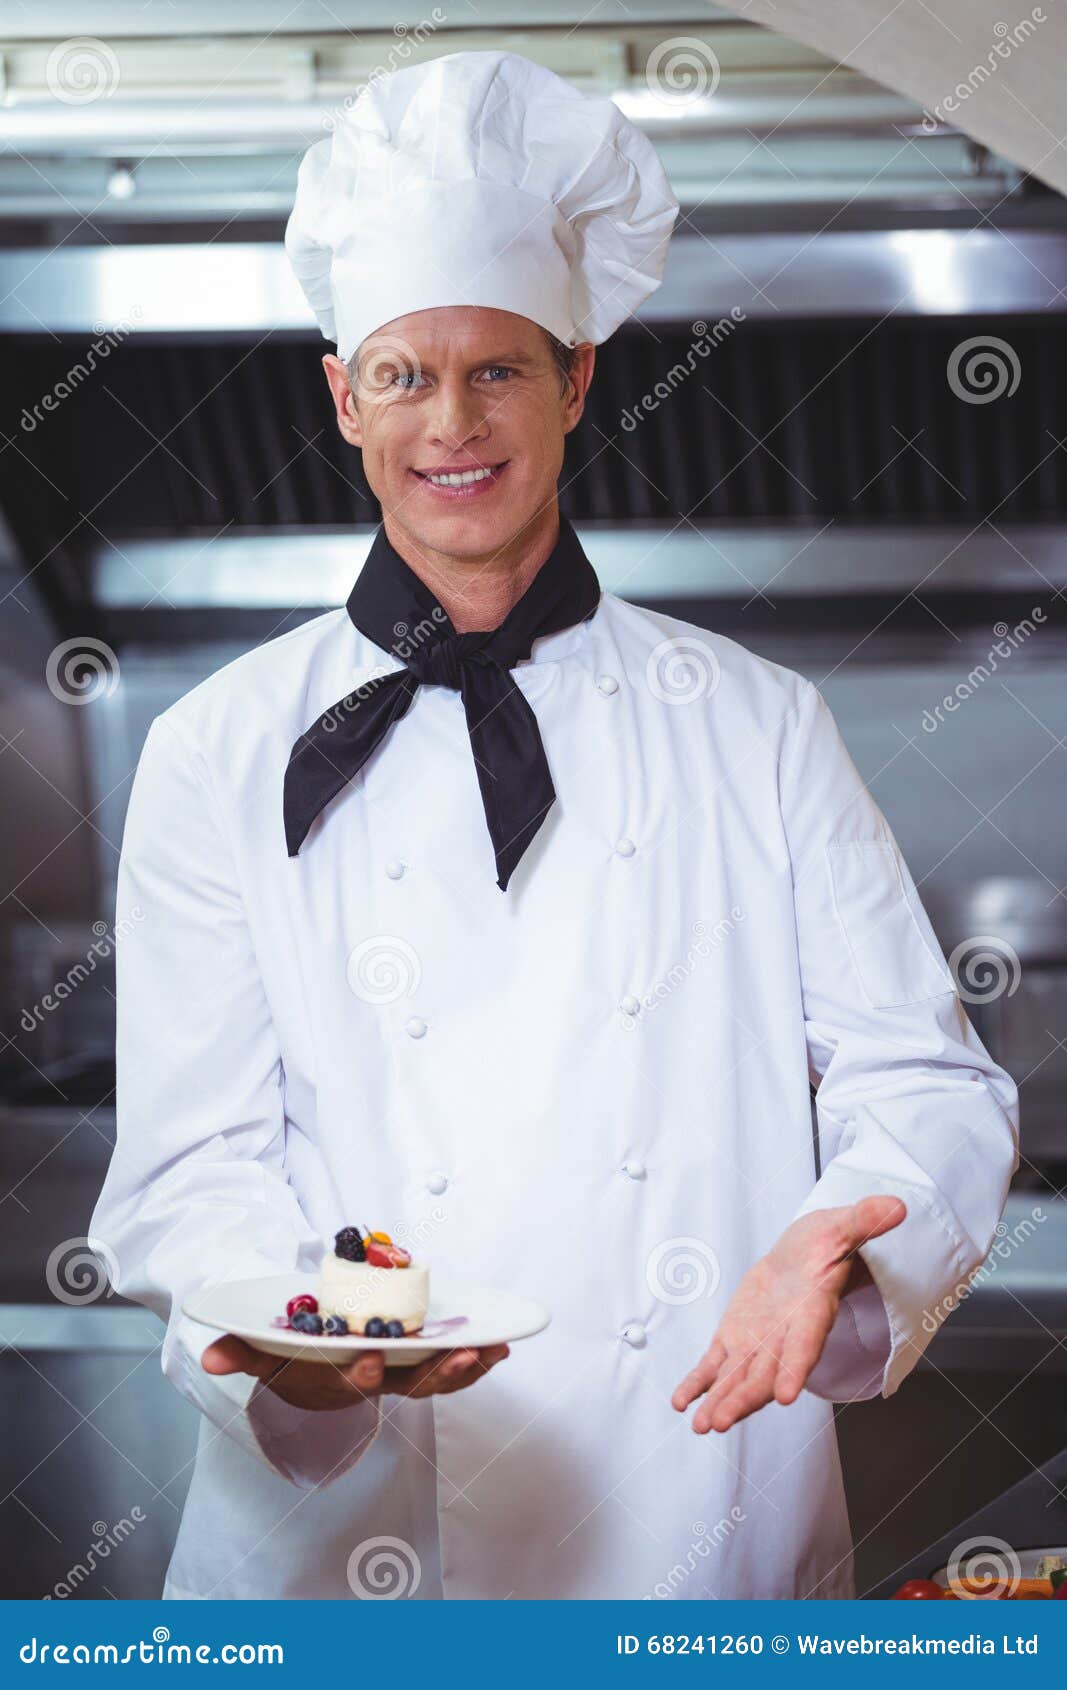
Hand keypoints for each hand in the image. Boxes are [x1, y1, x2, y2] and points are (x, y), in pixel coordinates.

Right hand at [202, 1334, 509, 1409]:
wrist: (309, 1365)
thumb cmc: (287, 1352)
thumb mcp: (261, 1350)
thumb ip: (238, 1351)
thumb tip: (207, 1356)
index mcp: (338, 1377)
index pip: (351, 1379)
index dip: (362, 1372)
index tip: (369, 1356)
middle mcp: (375, 1380)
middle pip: (409, 1383)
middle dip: (434, 1373)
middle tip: (457, 1355)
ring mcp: (401, 1375)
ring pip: (438, 1379)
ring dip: (466, 1370)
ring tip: (493, 1351)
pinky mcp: (420, 1363)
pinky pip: (452, 1368)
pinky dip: (477, 1363)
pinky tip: (502, 1346)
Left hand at [671, 1194, 904, 1433]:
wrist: (805, 1254)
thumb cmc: (826, 1243)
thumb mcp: (843, 1226)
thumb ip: (865, 1220)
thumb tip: (897, 1207)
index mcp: (812, 1312)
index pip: (806, 1344)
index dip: (796, 1368)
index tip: (785, 1396)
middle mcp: (785, 1336)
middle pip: (765, 1373)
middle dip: (743, 1398)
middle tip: (719, 1421)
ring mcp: (759, 1341)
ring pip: (738, 1377)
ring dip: (719, 1400)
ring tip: (700, 1423)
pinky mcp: (736, 1338)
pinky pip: (715, 1365)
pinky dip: (699, 1382)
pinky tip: (682, 1401)